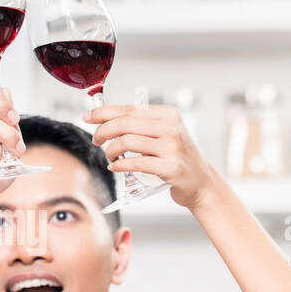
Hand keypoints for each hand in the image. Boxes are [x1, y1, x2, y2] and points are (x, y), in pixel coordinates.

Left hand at [84, 104, 214, 209]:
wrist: (201, 182)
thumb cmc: (178, 158)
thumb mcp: (165, 134)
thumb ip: (142, 126)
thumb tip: (107, 120)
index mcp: (168, 114)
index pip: (129, 109)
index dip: (104, 112)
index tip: (88, 117)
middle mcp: (171, 128)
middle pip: (124, 123)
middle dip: (103, 131)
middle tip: (96, 140)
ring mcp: (172, 148)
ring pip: (126, 142)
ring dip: (110, 150)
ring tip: (110, 157)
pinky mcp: (170, 167)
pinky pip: (135, 163)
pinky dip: (119, 166)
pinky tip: (115, 167)